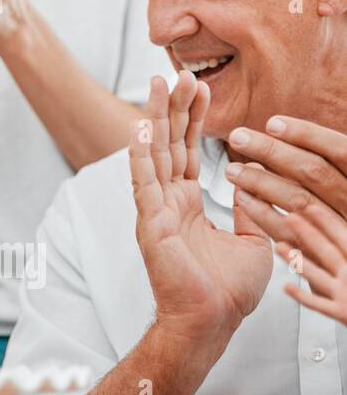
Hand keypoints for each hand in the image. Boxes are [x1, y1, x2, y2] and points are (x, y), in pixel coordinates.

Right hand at [130, 72, 271, 347]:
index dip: (194, 119)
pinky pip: (144, 182)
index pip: (189, 151)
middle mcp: (168, 200)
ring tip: (158, 85)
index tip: (200, 88)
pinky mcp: (150, 221)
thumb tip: (253, 181)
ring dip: (156, 119)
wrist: (210, 321)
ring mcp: (156, 209)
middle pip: (169, 143)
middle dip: (175, 108)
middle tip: (179, 73)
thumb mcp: (255, 241)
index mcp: (187, 203)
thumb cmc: (227, 291)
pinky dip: (140, 155)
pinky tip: (139, 130)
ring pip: (154, 153)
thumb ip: (252, 209)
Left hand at [225, 117, 346, 324]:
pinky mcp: (332, 267)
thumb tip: (296, 137)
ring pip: (301, 204)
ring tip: (232, 171)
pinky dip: (266, 218)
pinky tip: (243, 202)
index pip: (342, 153)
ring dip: (263, 184)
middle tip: (238, 137)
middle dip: (273, 153)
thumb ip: (332, 173)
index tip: (272, 122)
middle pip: (315, 175)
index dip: (308, 136)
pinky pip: (293, 239)